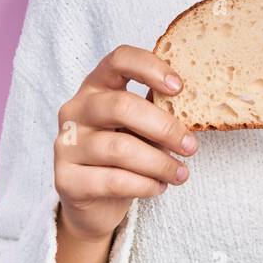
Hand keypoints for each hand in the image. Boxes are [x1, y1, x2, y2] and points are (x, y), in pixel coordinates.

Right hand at [54, 45, 197, 243]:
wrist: (94, 202)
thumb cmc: (124, 152)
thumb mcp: (142, 126)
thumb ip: (159, 109)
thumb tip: (197, 102)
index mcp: (96, 85)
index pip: (119, 60)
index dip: (150, 67)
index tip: (179, 87)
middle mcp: (76, 109)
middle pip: (122, 106)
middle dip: (165, 127)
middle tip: (191, 146)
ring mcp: (66, 144)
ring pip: (120, 148)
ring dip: (160, 163)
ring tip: (180, 173)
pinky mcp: (66, 179)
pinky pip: (114, 180)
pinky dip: (145, 185)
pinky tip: (158, 187)